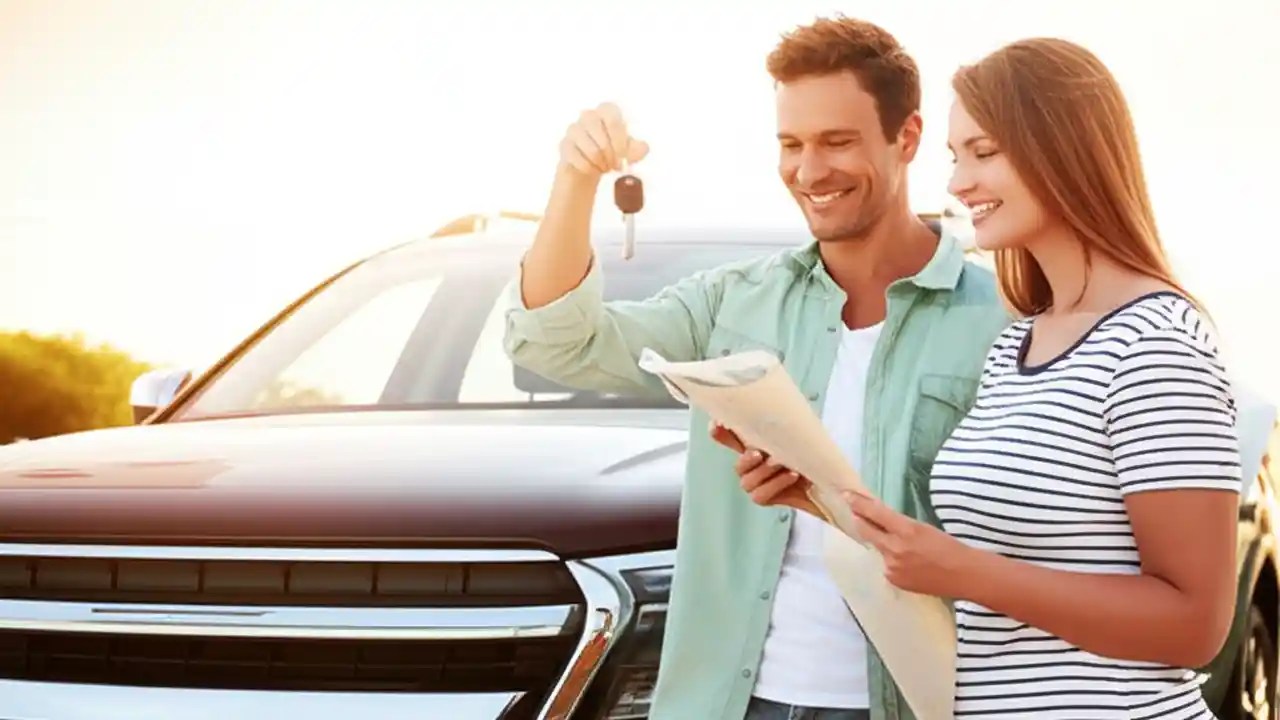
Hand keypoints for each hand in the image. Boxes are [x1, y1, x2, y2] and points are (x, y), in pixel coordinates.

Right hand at [559, 102, 649, 178]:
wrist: (590, 168)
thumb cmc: (611, 153)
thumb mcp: (629, 152)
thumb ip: (638, 149)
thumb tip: (642, 148)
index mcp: (607, 111)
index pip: (612, 116)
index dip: (619, 137)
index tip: (624, 155)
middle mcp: (588, 116)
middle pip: (600, 132)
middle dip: (610, 154)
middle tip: (616, 166)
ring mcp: (574, 130)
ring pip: (590, 149)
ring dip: (600, 163)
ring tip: (605, 168)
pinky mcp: (564, 145)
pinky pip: (577, 158)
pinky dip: (588, 168)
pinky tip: (592, 170)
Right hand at [709, 421, 821, 517]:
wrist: (827, 480)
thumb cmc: (810, 454)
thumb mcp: (794, 433)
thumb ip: (776, 423)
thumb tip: (764, 402)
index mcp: (752, 443)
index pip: (727, 437)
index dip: (719, 432)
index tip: (717, 424)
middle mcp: (750, 464)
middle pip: (737, 464)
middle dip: (747, 459)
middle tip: (759, 453)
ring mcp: (755, 482)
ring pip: (747, 481)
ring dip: (765, 472)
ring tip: (783, 463)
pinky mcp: (763, 498)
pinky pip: (759, 495)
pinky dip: (775, 484)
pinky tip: (791, 476)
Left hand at [845, 491, 975, 597]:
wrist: (963, 575)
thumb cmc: (948, 547)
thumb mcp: (923, 528)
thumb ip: (899, 525)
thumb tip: (878, 519)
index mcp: (907, 530)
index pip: (876, 513)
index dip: (859, 503)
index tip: (847, 496)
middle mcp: (895, 548)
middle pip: (867, 530)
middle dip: (860, 520)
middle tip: (854, 512)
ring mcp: (892, 566)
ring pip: (879, 549)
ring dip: (884, 544)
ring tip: (907, 549)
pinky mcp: (893, 580)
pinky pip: (886, 565)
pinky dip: (893, 561)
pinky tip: (910, 564)